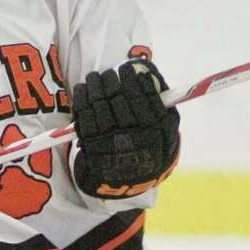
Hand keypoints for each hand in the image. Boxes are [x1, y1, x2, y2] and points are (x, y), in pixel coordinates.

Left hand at [71, 57, 179, 197]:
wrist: (131, 179)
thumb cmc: (151, 146)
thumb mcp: (168, 129)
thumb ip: (163, 101)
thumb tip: (147, 71)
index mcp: (153, 132)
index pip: (142, 97)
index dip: (133, 79)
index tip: (128, 70)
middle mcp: (131, 137)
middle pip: (119, 98)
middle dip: (112, 80)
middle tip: (111, 73)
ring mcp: (109, 141)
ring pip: (99, 103)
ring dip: (95, 84)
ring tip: (96, 77)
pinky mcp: (91, 144)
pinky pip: (83, 115)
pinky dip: (81, 97)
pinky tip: (84, 88)